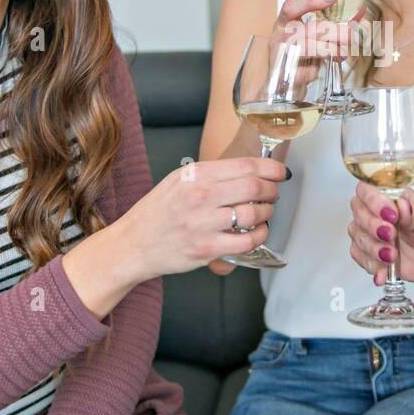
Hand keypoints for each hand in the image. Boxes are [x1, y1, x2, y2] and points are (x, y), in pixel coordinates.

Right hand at [121, 157, 285, 279]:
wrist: (133, 244)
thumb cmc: (157, 212)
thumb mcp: (178, 181)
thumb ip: (210, 174)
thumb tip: (247, 172)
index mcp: (195, 175)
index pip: (245, 165)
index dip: (271, 168)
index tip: (280, 173)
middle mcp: (200, 196)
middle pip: (254, 187)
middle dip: (272, 190)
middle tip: (274, 193)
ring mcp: (203, 223)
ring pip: (254, 213)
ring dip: (268, 212)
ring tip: (265, 212)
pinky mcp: (207, 249)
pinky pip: (247, 241)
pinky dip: (260, 235)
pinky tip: (258, 232)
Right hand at [272, 0, 367, 73]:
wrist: (282, 87)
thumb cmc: (300, 58)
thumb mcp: (315, 39)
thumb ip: (335, 26)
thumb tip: (359, 13)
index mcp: (284, 23)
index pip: (292, 5)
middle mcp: (279, 37)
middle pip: (307, 28)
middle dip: (335, 30)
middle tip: (352, 35)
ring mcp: (279, 57)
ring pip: (306, 47)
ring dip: (330, 49)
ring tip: (342, 53)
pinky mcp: (284, 76)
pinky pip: (304, 71)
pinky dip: (315, 71)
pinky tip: (319, 70)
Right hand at [347, 184, 413, 284]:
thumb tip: (401, 206)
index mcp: (390, 196)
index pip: (368, 190)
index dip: (374, 201)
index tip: (392, 214)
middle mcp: (375, 212)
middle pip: (359, 212)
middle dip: (373, 226)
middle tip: (392, 235)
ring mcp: (370, 233)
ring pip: (358, 236)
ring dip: (374, 248)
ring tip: (393, 255)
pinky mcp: (369, 253)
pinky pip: (360, 257)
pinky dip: (372, 265)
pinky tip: (383, 271)